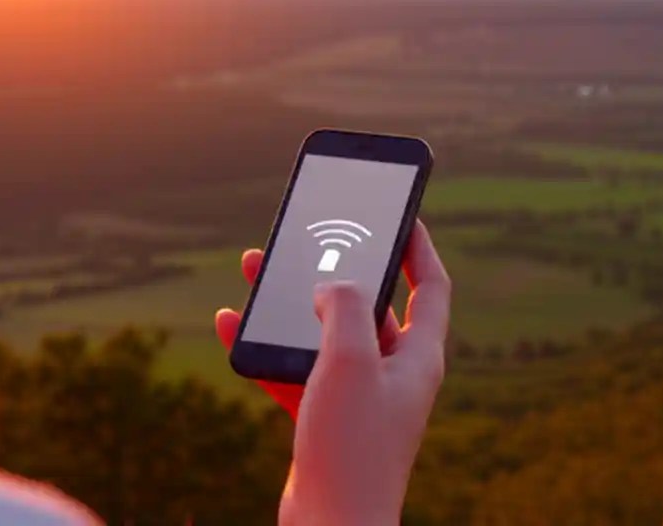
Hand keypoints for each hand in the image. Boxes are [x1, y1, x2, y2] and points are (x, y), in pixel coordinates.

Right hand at [214, 220, 451, 524]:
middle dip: (336, 267)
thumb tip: (330, 287)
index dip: (420, 246)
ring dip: (290, 302)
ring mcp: (358, 399)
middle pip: (368, 305)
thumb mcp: (349, 359)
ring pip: (323, 335)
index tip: (404, 214)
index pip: (432, 287)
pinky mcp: (323, 421)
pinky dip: (265, 348)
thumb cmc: (351, 448)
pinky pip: (293, 371)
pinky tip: (230, 325)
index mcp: (417, 357)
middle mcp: (393, 375)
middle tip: (312, 233)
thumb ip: (344, 305)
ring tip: (257, 264)